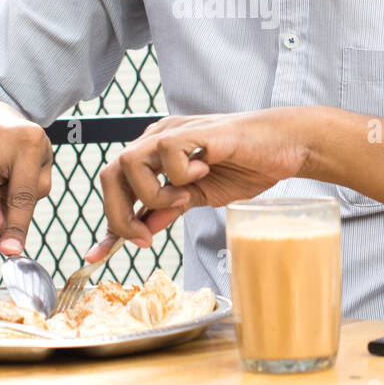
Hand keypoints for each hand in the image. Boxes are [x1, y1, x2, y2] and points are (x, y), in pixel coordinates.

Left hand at [85, 109, 310, 261]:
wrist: (285, 146)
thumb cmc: (249, 164)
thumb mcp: (202, 195)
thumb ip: (172, 207)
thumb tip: (146, 227)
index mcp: (157, 153)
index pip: (116, 185)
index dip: (107, 222)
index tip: (98, 255)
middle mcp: (158, 138)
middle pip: (110, 173)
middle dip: (119, 214)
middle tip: (146, 237)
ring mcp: (173, 132)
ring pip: (129, 163)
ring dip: (152, 194)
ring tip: (184, 198)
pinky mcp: (193, 130)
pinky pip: (165, 154)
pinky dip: (180, 174)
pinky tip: (205, 170)